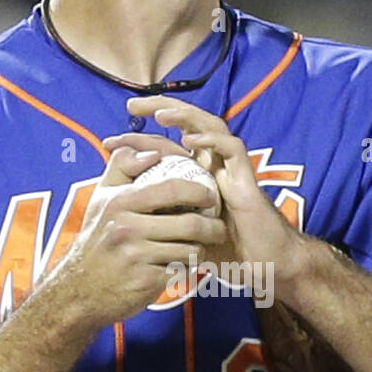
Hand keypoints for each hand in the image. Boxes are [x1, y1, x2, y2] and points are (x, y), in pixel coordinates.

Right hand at [56, 144, 226, 327]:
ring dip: (201, 250)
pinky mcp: (146, 282)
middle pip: (190, 224)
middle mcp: (128, 228)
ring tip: (199, 247)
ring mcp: (137, 257)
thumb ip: (123, 165)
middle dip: (213, 227)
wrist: (78, 289)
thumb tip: (154, 152)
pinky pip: (182, 271)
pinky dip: (187, 269)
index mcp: (120, 202)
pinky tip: (181, 265)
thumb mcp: (101, 197)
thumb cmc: (96, 239)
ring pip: (191, 250)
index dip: (199, 191)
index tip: (210, 195)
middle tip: (218, 228)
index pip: (172, 189)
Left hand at [103, 96, 308, 290]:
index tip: (108, 143)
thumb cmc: (227, 250)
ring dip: (186, 117)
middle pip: (188, 123)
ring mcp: (230, 169)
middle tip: (132, 105)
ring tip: (161, 115)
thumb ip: (160, 221)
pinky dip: (212, 141)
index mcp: (196, 175)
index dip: (138, 140)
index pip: (165, 146)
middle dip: (160, 109)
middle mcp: (213, 165)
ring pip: (211, 126)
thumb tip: (125, 223)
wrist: (263, 266)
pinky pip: (232, 149)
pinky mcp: (247, 179)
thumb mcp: (183, 233)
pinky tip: (191, 142)